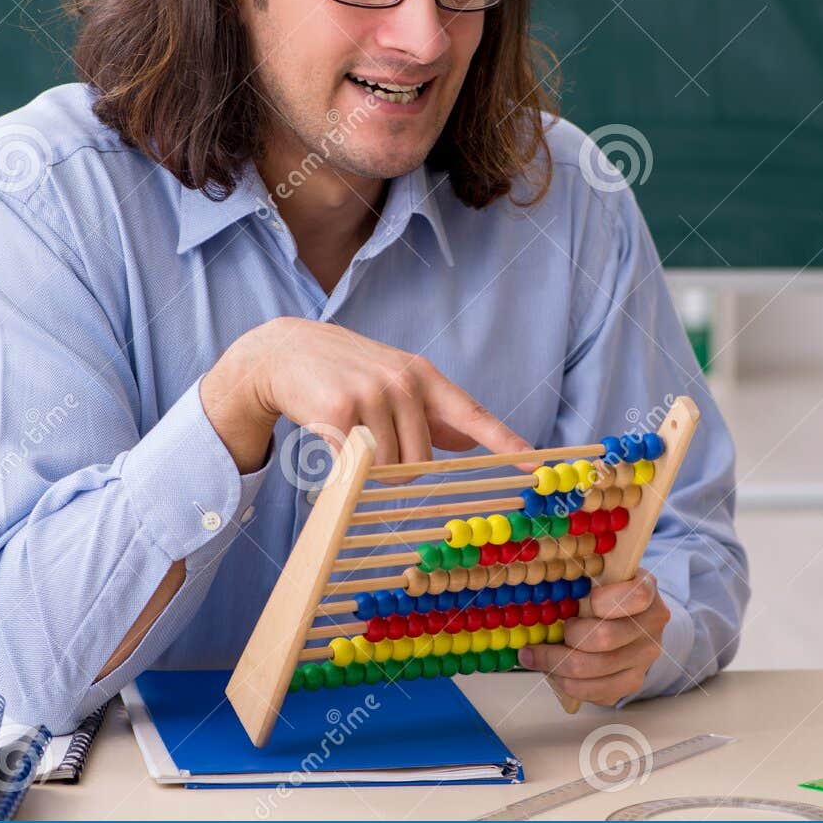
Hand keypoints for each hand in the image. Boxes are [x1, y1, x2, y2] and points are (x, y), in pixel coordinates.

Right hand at [200, 316, 531, 476]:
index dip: (505, 443)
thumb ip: (433, 414)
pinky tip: (330, 440)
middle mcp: (403, 383)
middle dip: (401, 471)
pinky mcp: (339, 413)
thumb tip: (474, 441)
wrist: (286, 351)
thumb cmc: (348, 373)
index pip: (473, 415)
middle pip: (421, 462)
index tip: (536, 465)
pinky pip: (356, 467)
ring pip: (389, 469)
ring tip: (350, 439)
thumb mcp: (397, 381)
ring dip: (371, 471)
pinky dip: (344, 466)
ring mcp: (371, 396)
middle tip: (373, 448)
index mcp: (424, 377)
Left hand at [516, 573, 668, 704]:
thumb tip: (537, 575)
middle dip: (567, 635)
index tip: (584, 600)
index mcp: (647, 591)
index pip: (635, 596)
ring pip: (593, 669)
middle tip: (547, 632)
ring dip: (554, 663)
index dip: (602, 600)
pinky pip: (593, 691)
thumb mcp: (601, 573)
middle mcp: (652, 628)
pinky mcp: (632, 683)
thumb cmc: (606, 593)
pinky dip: (565, 682)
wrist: (632, 621)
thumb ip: (582, 574)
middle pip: (604, 637)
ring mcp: (644, 659)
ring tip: (534, 655)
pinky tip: (552, 670)